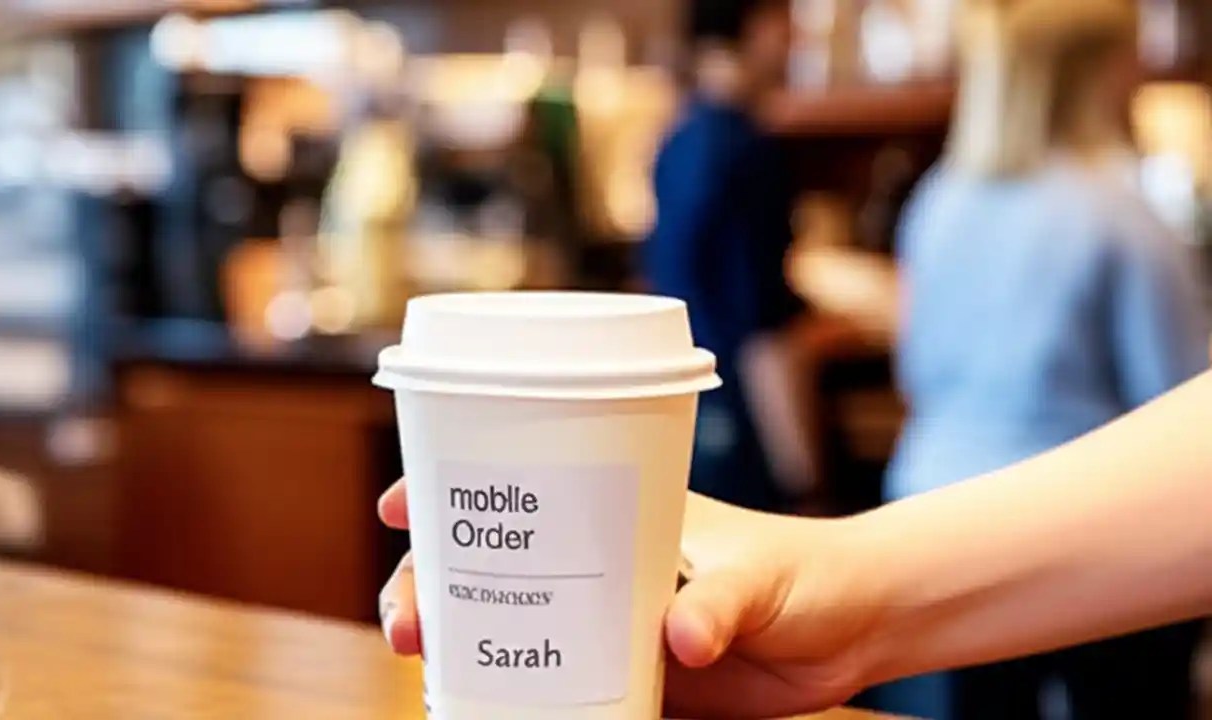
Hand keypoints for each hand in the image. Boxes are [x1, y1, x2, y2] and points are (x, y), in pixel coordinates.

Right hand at [377, 480, 884, 718]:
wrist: (852, 630)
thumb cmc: (808, 572)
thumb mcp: (761, 578)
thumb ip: (721, 602)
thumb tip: (682, 641)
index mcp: (616, 515)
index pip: (521, 489)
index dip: (450, 487)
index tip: (401, 505)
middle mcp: (596, 565)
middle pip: (492, 565)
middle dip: (433, 584)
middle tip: (410, 623)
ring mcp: (605, 623)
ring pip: (512, 628)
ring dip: (462, 645)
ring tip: (427, 669)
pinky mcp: (627, 677)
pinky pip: (556, 686)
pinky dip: (516, 698)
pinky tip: (483, 711)